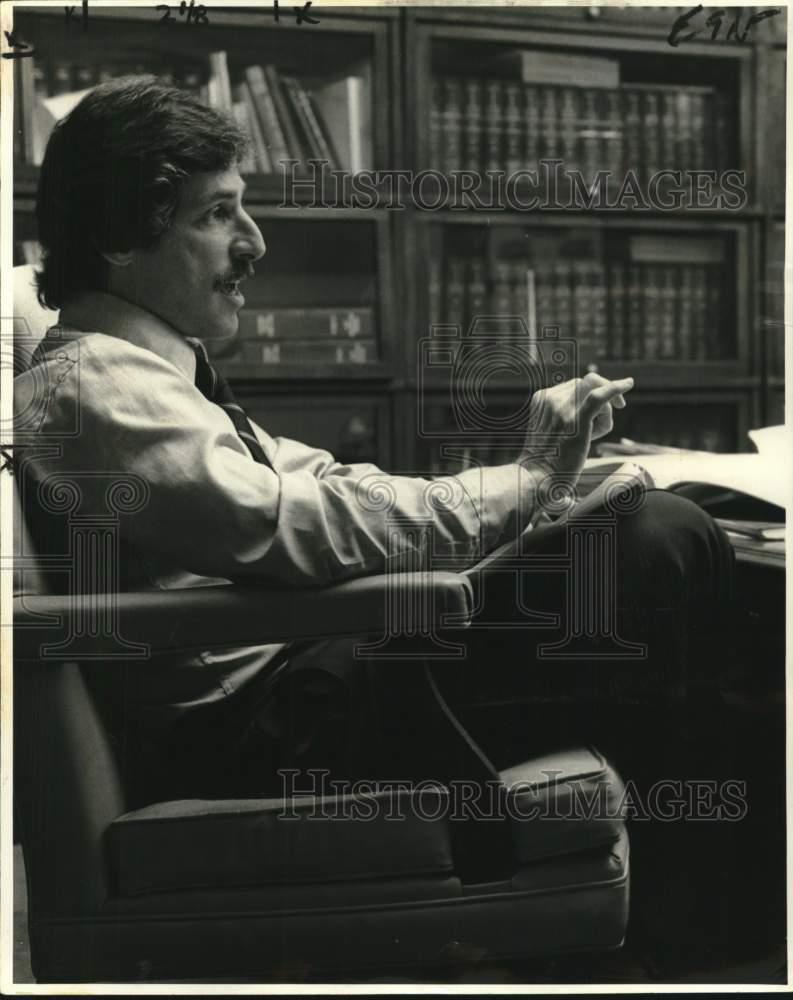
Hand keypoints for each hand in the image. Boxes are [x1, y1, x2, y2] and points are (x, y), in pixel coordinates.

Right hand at [520, 372, 634, 486]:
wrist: (538, 477)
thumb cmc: (547, 458)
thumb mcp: (551, 427)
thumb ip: (565, 413)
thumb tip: (594, 408)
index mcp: (542, 398)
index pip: (575, 386)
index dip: (590, 394)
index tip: (602, 408)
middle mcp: (551, 398)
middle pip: (586, 385)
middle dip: (601, 400)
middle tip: (611, 416)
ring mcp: (562, 408)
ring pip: (595, 393)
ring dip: (604, 412)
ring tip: (593, 437)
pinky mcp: (576, 420)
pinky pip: (599, 396)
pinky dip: (616, 388)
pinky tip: (628, 384)